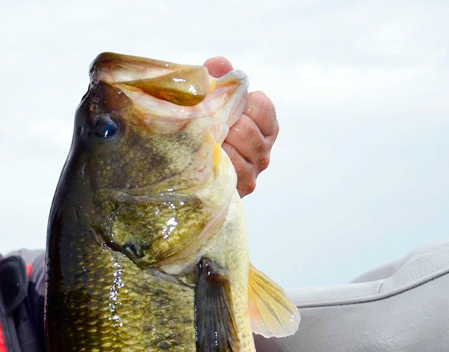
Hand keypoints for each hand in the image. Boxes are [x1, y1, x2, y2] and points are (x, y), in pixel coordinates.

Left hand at [204, 57, 277, 197]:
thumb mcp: (210, 104)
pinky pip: (232, 171)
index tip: (220, 107)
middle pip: (248, 130)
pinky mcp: (240, 190)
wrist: (184, 177)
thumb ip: (218, 81)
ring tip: (201, 143)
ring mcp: (253, 172)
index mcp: (264, 125)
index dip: (239, 103)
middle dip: (224, 126)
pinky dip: (217, 163)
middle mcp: (264, 150)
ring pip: (240, 151)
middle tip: (204, 128)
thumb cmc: (203, 132)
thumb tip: (219, 64)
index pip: (261, 105)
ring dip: (218, 145)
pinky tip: (204, 160)